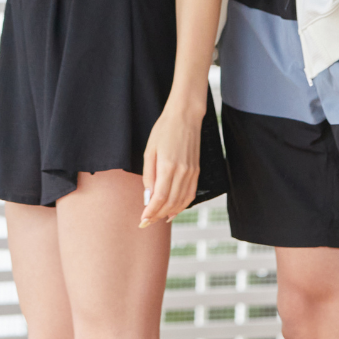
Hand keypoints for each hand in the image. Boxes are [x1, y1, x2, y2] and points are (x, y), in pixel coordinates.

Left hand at [139, 103, 202, 227]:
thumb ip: (149, 175)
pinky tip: (173, 211)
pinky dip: (182, 206)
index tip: (142, 220)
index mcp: (168, 166)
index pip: (160, 198)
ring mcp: (192, 172)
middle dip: (157, 216)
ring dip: (169, 213)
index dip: (151, 212)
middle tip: (146, 222)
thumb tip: (148, 196)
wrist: (185, 116)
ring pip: (181, 201)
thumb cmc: (164, 130)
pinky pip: (190, 194)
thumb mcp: (150, 151)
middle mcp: (183, 172)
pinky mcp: (197, 171)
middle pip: (170, 202)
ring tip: (157, 219)